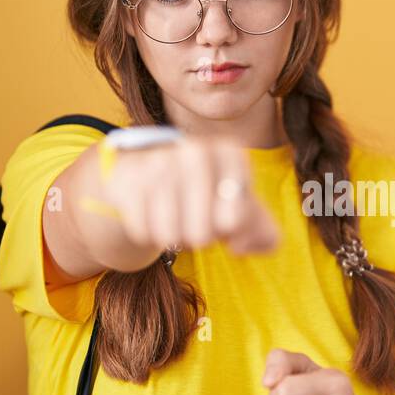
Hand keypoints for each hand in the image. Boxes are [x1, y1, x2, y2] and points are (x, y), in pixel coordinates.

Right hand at [98, 135, 279, 256]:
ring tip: (176, 223)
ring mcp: (159, 161)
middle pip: (204, 231)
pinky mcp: (129, 178)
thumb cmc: (211, 199)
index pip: (238, 218)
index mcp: (230, 153)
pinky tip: (153, 216)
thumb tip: (239, 244)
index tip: (226, 218)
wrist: (157, 177)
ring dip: (174, 239)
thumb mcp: (246, 215)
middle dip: (201, 238)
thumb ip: (265, 236)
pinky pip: (143, 230)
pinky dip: (149, 234)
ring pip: (171, 234)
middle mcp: (196, 150)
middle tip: (199, 227)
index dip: (231, 230)